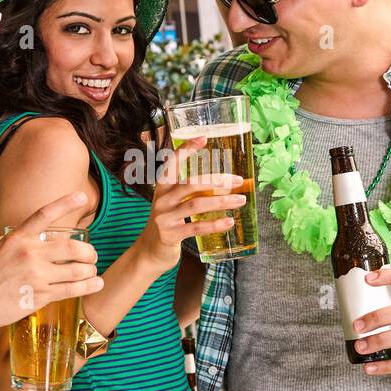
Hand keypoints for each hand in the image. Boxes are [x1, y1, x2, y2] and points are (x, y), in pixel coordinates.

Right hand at [0, 191, 102, 334]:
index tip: (81, 197)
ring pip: (77, 270)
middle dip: (89, 252)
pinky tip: (96, 284)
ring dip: (90, 270)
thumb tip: (22, 235)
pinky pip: (71, 290)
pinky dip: (88, 286)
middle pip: (72, 247)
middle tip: (92, 256)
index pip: (44, 214)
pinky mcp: (39, 296)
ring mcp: (36, 276)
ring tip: (93, 272)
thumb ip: (12, 241)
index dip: (65, 203)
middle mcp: (29, 254)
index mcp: (17, 238)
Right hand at [138, 135, 245, 270]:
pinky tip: (229, 222)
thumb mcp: (173, 203)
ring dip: (221, 201)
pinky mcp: (170, 235)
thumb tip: (224, 182)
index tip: (204, 138)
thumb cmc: (168, 223)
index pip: (172, 163)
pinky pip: (196, 228)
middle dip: (217, 180)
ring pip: (196, 204)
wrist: (150, 252)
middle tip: (238, 180)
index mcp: (162, 187)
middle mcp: (162, 199)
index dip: (187, 150)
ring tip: (240, 200)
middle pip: (190, 184)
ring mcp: (164, 217)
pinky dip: (214, 224)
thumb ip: (190, 192)